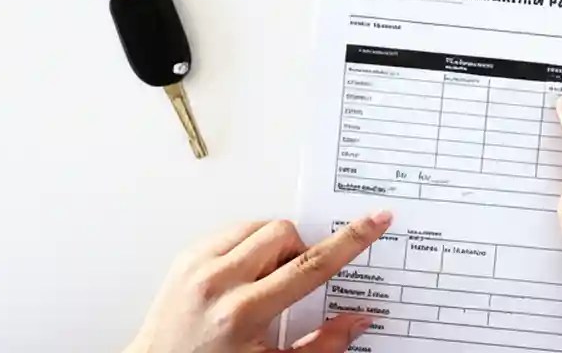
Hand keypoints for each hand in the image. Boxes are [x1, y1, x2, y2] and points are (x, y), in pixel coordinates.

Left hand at [124, 212, 392, 352]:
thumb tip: (359, 319)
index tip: (376, 220)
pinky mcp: (185, 258)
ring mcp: (196, 266)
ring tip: (265, 281)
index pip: (310, 265)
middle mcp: (217, 282)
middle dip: (299, 252)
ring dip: (273, 246)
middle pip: (284, 235)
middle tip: (293, 283)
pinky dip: (248, 246)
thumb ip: (323, 345)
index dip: (350, 241)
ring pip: (259, 225)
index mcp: (243, 313)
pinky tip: (244, 275)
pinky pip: (232, 230)